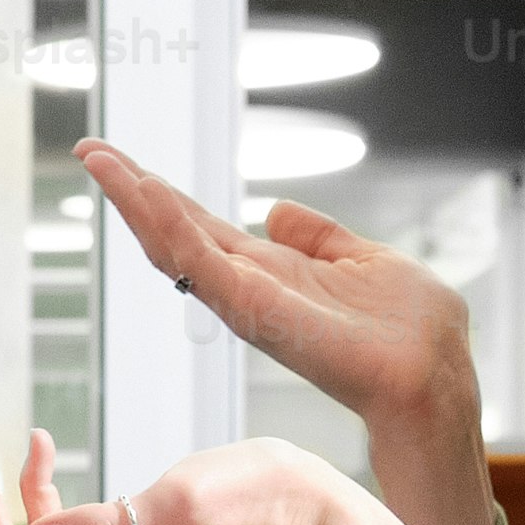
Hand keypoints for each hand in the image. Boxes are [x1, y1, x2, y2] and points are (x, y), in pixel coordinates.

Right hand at [72, 141, 495, 524]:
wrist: (432, 375)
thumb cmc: (414, 331)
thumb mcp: (367, 260)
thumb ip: (321, 236)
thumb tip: (278, 209)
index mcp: (272, 273)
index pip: (205, 227)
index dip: (166, 195)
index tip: (129, 161)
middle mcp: (247, 287)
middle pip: (175, 232)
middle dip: (132, 190)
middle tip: (91, 149)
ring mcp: (244, 299)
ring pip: (174, 244)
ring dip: (134, 200)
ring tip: (99, 158)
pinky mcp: (251, 308)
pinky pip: (198, 261)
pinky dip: (167, 225)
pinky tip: (142, 191)